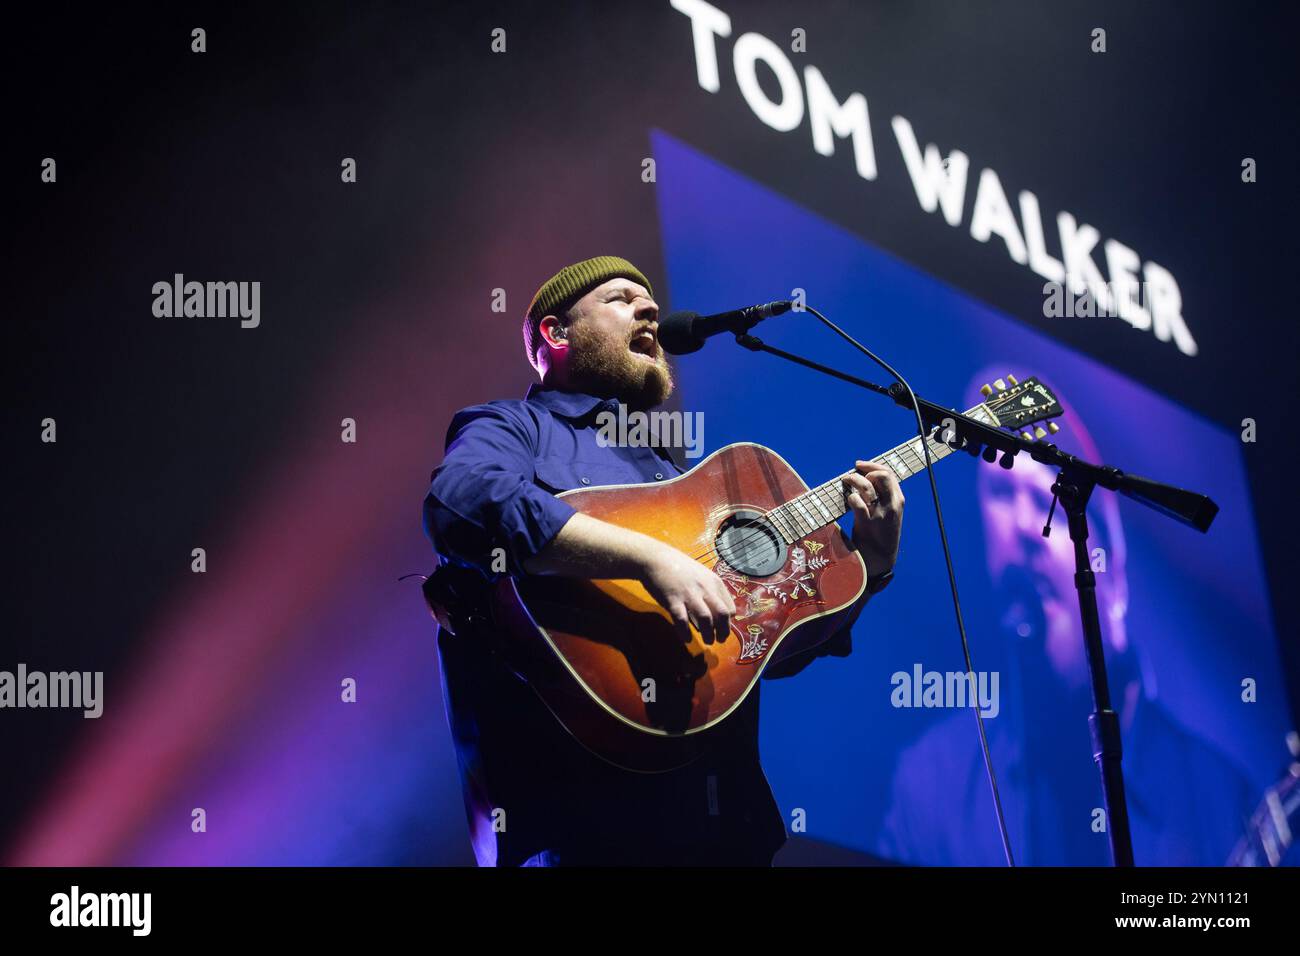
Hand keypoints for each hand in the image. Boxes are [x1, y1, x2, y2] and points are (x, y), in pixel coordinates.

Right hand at [640, 542, 736, 644]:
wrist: (655, 559)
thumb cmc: (679, 567)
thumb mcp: (702, 574)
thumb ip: (711, 589)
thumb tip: (719, 609)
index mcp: (714, 582)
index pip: (730, 608)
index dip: (728, 621)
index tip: (722, 626)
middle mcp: (705, 588)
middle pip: (722, 615)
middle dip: (724, 631)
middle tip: (719, 640)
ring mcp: (689, 594)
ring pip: (706, 619)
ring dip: (708, 634)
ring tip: (707, 641)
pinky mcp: (673, 600)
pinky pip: (682, 621)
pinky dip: (686, 633)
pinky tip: (687, 639)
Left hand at [842, 460, 903, 577]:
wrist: (881, 560)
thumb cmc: (882, 535)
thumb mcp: (889, 515)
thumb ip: (884, 499)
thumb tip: (865, 480)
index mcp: (898, 501)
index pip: (889, 474)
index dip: (873, 465)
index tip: (860, 465)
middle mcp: (892, 505)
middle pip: (881, 475)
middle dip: (865, 469)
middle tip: (852, 473)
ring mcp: (880, 514)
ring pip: (867, 486)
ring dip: (853, 480)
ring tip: (845, 481)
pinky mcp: (867, 523)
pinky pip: (857, 502)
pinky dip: (850, 497)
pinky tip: (848, 499)